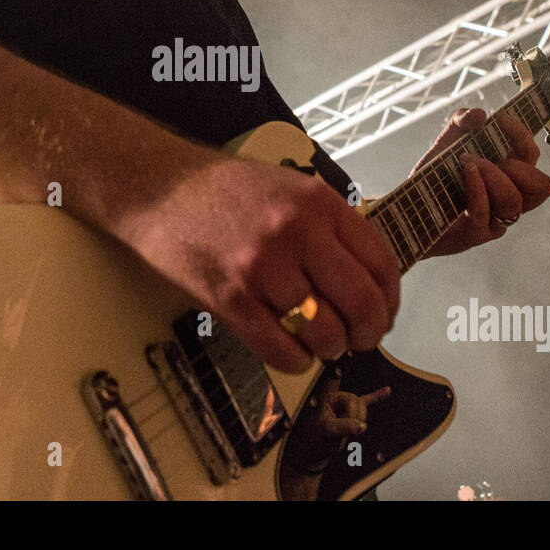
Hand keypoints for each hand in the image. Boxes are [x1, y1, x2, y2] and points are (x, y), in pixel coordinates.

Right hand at [113, 154, 400, 373]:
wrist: (159, 189)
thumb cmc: (224, 190)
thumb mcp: (290, 187)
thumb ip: (330, 225)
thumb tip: (367, 276)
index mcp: (319, 204)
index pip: (381, 263)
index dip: (391, 300)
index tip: (385, 313)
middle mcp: (297, 234)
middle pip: (362, 303)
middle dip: (370, 333)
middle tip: (362, 340)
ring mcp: (263, 268)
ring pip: (325, 332)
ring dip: (331, 349)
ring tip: (322, 344)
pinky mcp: (231, 299)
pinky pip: (281, 351)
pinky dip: (296, 361)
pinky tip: (293, 352)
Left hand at [285, 372, 390, 476]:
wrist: (314, 452)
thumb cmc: (315, 439)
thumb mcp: (327, 432)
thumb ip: (344, 427)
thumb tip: (361, 426)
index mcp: (329, 398)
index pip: (350, 399)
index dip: (353, 414)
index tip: (350, 425)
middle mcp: (337, 398)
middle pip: (359, 404)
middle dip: (356, 420)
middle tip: (346, 434)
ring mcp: (345, 405)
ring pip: (363, 409)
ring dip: (360, 422)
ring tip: (347, 434)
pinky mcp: (352, 414)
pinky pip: (367, 403)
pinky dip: (376, 397)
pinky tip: (387, 391)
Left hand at [415, 108, 549, 257]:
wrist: (409, 207)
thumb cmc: (436, 177)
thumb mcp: (447, 142)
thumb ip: (462, 121)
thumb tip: (479, 115)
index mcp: (510, 175)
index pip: (533, 158)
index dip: (523, 137)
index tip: (501, 120)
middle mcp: (509, 198)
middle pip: (543, 187)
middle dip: (521, 166)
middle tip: (496, 157)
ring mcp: (496, 219)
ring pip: (514, 202)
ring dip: (493, 176)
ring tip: (468, 162)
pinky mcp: (476, 234)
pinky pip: (485, 213)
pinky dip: (475, 187)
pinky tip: (463, 172)